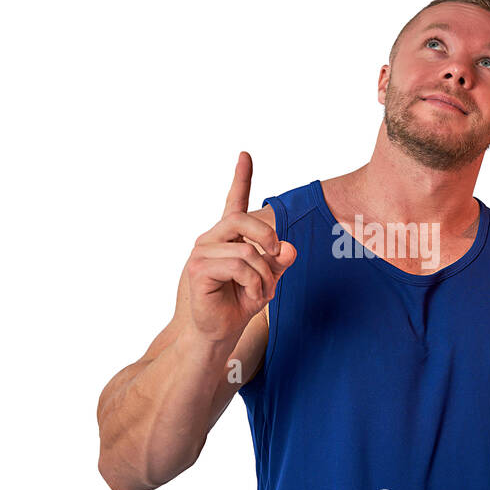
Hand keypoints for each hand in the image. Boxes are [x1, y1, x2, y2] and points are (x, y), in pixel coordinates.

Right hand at [184, 151, 297, 342]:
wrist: (217, 334)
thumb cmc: (238, 305)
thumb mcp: (267, 280)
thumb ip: (279, 261)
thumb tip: (290, 247)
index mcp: (226, 238)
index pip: (233, 202)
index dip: (240, 178)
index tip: (246, 155)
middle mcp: (211, 240)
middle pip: (242, 220)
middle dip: (267, 235)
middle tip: (277, 256)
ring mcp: (201, 253)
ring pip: (247, 250)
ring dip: (265, 274)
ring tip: (264, 291)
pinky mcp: (199, 270)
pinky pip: (239, 265)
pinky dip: (255, 283)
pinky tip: (253, 296)